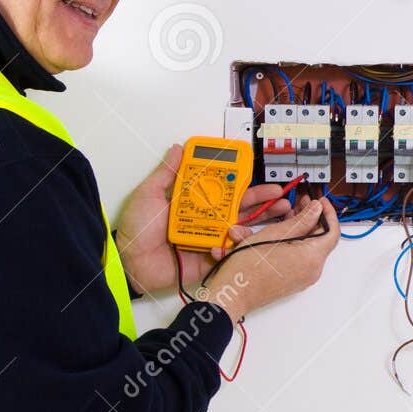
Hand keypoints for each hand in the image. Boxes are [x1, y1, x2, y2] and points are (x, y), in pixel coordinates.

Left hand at [114, 144, 296, 294]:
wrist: (131, 263)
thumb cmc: (137, 229)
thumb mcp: (149, 195)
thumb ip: (166, 174)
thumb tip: (177, 148)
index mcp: (194, 201)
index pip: (220, 187)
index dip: (238, 179)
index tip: (254, 170)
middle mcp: (206, 218)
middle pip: (239, 206)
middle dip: (261, 199)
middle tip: (280, 193)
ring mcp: (211, 238)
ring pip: (242, 226)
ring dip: (263, 219)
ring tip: (282, 211)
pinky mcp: (212, 257)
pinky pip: (233, 250)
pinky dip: (246, 243)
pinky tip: (258, 236)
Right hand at [201, 193, 341, 319]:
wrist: (232, 294)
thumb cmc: (248, 268)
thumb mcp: (275, 234)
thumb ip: (300, 220)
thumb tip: (316, 210)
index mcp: (312, 258)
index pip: (332, 231)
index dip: (328, 213)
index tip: (320, 201)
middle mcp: (312, 270)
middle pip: (320, 238)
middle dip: (312, 218)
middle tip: (301, 203)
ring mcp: (303, 277)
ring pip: (308, 247)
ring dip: (301, 228)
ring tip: (287, 214)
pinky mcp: (293, 280)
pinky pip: (300, 257)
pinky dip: (294, 241)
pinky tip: (280, 231)